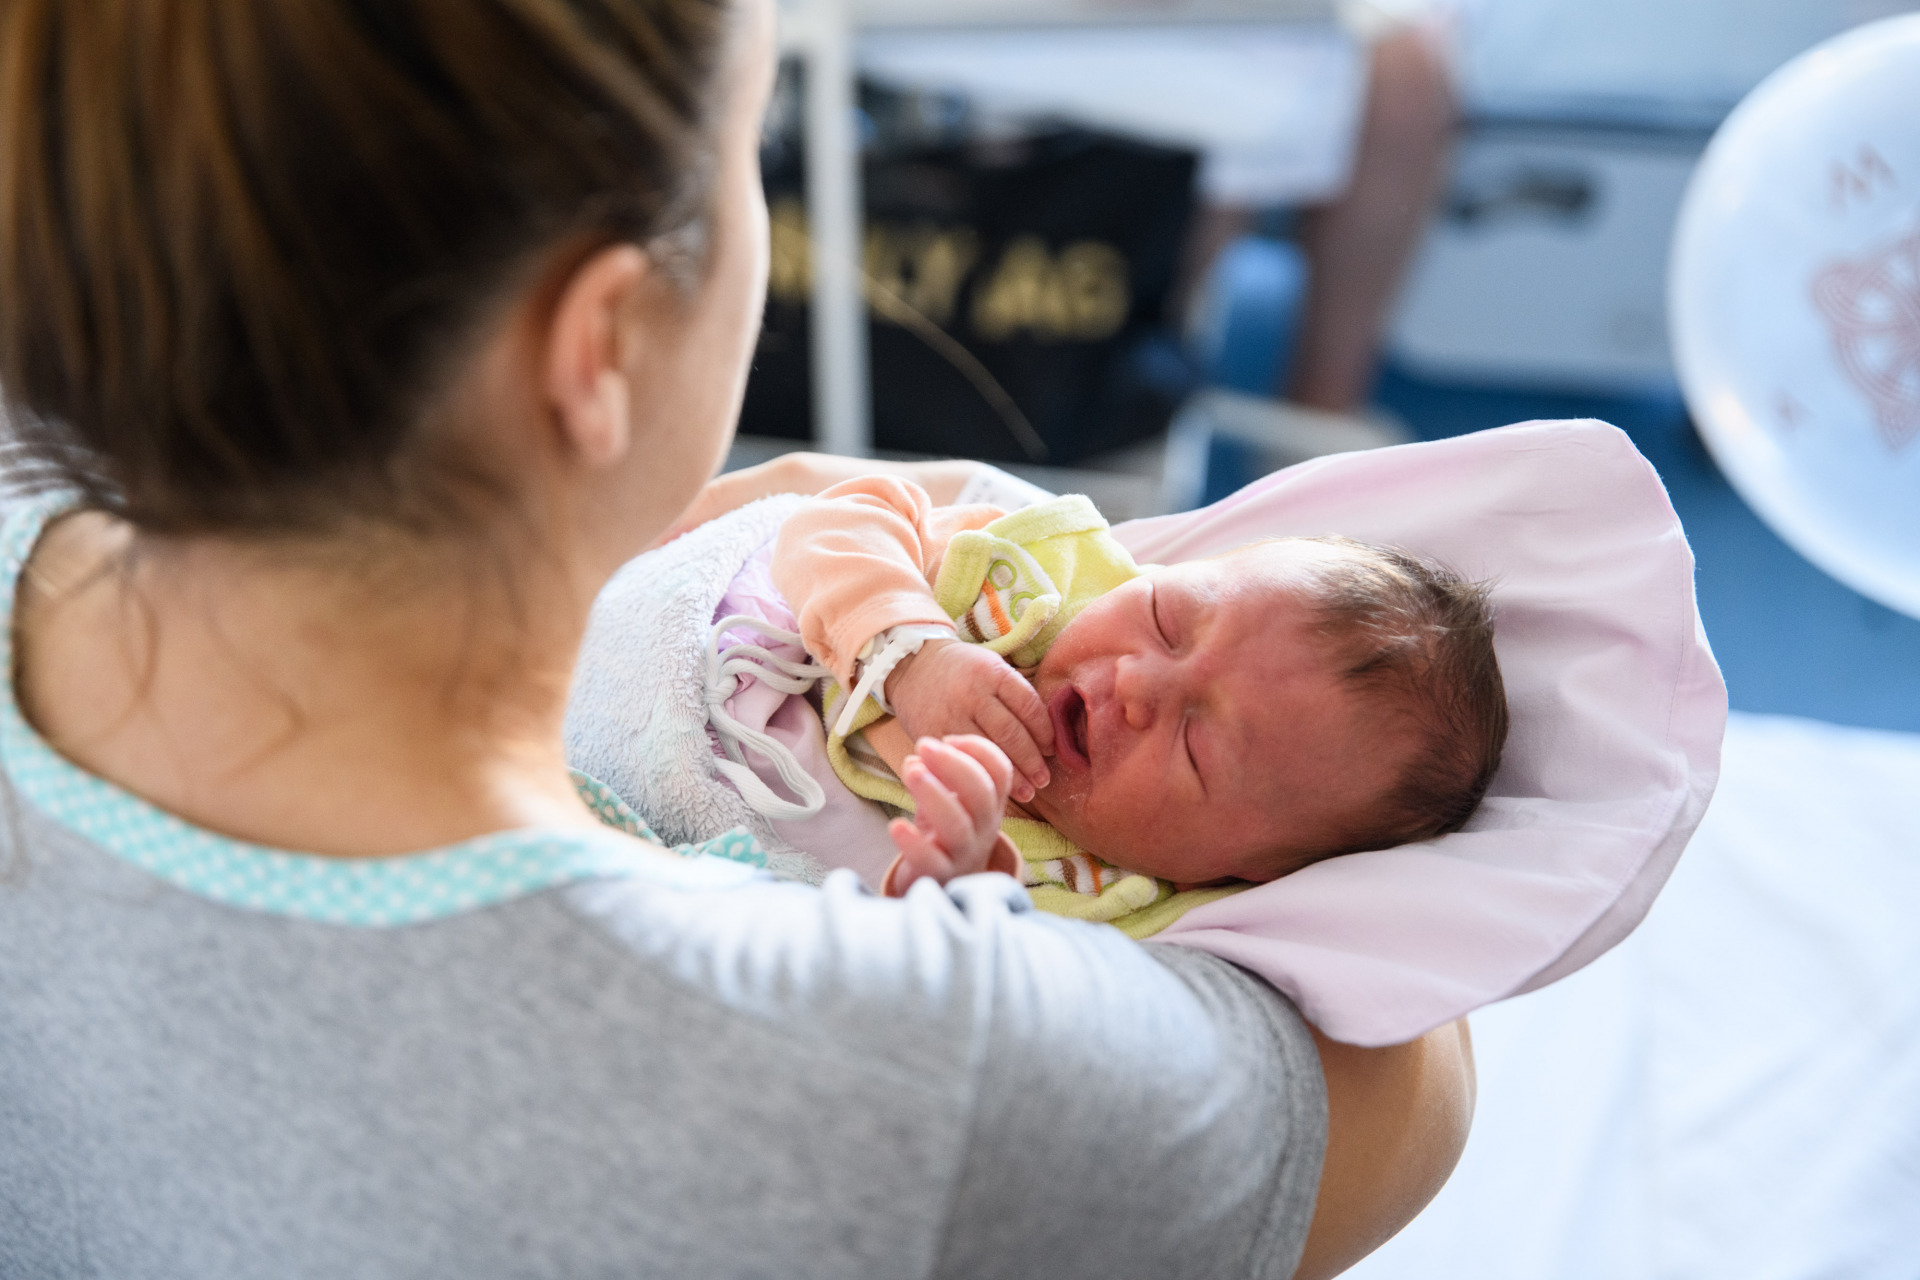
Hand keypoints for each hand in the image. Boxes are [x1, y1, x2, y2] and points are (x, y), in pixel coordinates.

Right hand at [885, 639, 1053, 801]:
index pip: (1029, 707)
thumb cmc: (963, 671)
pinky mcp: (932, 734)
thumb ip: (1016, 696)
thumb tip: (1047, 740)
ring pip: (988, 752)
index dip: (1045, 733)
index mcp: (993, 672)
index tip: (1050, 749)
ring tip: (1027, 791)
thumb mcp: (991, 668)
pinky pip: (962, 761)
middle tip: (1044, 779)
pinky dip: (981, 776)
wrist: (913, 666)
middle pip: (1012, 734)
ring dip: (1011, 776)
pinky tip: (994, 786)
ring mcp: (950, 715)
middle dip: (1032, 761)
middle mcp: (972, 692)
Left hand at [885, 736, 1019, 894]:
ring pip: (957, 826)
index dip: (979, 750)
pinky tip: (896, 825)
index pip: (1000, 772)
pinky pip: (931, 860)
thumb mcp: (947, 799)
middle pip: (981, 794)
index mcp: (990, 803)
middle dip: (953, 764)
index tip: (948, 738)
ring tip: (910, 771)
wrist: (941, 883)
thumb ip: (935, 774)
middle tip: (924, 745)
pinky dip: (913, 843)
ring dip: (934, 794)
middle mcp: (983, 828)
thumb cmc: (944, 832)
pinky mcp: (939, 875)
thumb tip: (918, 756)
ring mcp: (964, 853)